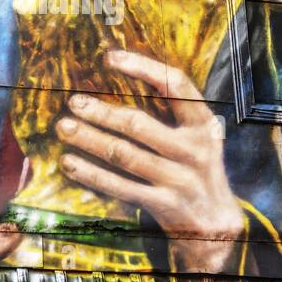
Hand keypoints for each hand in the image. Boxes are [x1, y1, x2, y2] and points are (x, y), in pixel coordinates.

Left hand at [56, 49, 244, 274]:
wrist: (216, 223)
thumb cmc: (197, 169)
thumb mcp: (197, 137)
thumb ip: (172, 113)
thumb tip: (123, 80)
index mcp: (203, 124)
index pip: (175, 85)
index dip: (143, 68)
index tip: (111, 58)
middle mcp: (194, 150)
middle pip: (139, 124)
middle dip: (102, 112)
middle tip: (74, 103)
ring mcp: (179, 179)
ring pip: (124, 154)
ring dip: (89, 140)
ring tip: (64, 127)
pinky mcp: (164, 205)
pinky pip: (120, 186)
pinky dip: (91, 174)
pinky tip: (69, 163)